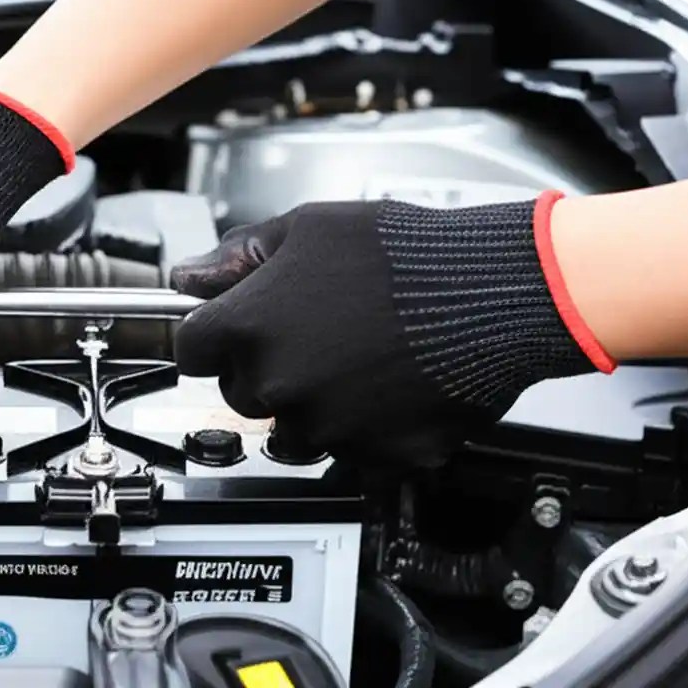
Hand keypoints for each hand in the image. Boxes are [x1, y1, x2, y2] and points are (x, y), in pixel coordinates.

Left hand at [170, 193, 612, 467]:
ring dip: (311, 407)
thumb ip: (238, 257)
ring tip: (357, 362)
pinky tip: (389, 388)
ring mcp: (326, 429)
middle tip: (315, 337)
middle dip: (265, 370)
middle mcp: (277, 386)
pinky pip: (350, 455)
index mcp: (249, 327)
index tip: (230, 334)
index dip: (212, 339)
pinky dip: (364, 431)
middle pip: (239, 395)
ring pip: (290, 433)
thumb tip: (191, 277)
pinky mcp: (374, 459)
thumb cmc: (407, 255)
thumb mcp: (309, 228)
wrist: (497, 293)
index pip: (191, 352)